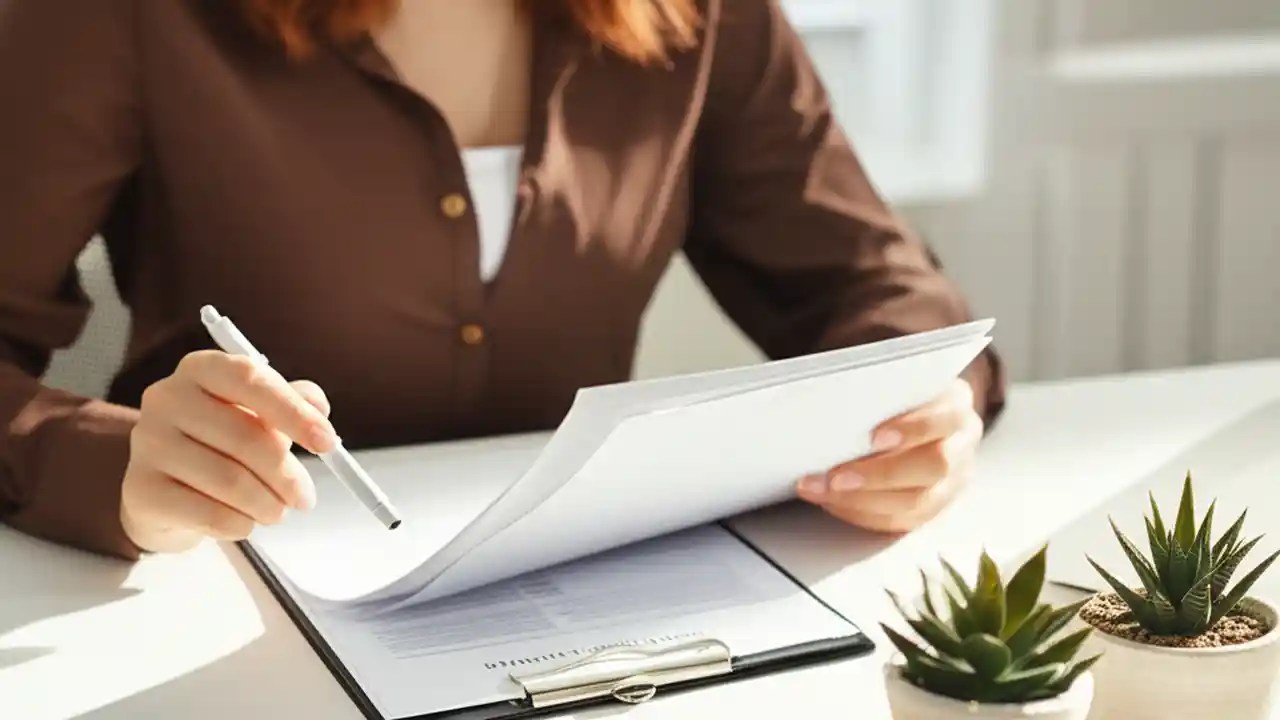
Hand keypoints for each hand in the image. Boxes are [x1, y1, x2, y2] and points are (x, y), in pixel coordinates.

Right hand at [120, 351, 338, 552]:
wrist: (163, 490)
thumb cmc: (221, 443)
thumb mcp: (258, 413)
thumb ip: (293, 403)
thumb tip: (318, 408)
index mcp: (200, 369)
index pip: (249, 378)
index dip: (293, 411)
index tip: (328, 443)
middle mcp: (166, 398)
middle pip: (245, 437)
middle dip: (287, 475)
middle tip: (305, 498)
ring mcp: (148, 443)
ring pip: (230, 481)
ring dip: (268, 505)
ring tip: (277, 511)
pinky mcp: (141, 489)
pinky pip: (209, 514)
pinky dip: (240, 524)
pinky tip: (244, 521)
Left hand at [795, 379, 982, 532]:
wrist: (922, 417)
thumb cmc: (899, 395)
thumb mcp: (895, 381)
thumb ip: (877, 391)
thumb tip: (827, 403)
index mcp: (956, 406)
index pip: (944, 418)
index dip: (912, 429)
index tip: (874, 436)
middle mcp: (961, 446)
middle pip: (933, 467)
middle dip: (878, 475)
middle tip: (834, 477)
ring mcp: (952, 482)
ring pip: (916, 503)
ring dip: (860, 501)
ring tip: (818, 490)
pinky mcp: (933, 508)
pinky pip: (901, 521)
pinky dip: (861, 514)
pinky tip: (830, 501)